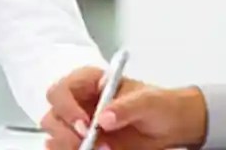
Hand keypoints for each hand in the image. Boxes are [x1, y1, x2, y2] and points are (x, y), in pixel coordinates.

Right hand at [41, 67, 207, 149]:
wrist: (172, 126)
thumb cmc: (159, 104)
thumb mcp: (149, 101)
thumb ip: (127, 106)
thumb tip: (105, 117)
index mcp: (90, 83)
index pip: (62, 90)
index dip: (67, 107)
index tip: (85, 124)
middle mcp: (80, 104)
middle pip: (52, 116)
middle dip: (65, 132)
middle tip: (87, 142)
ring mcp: (81, 126)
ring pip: (55, 137)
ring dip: (68, 145)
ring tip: (99, 149)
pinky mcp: (86, 144)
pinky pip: (67, 149)